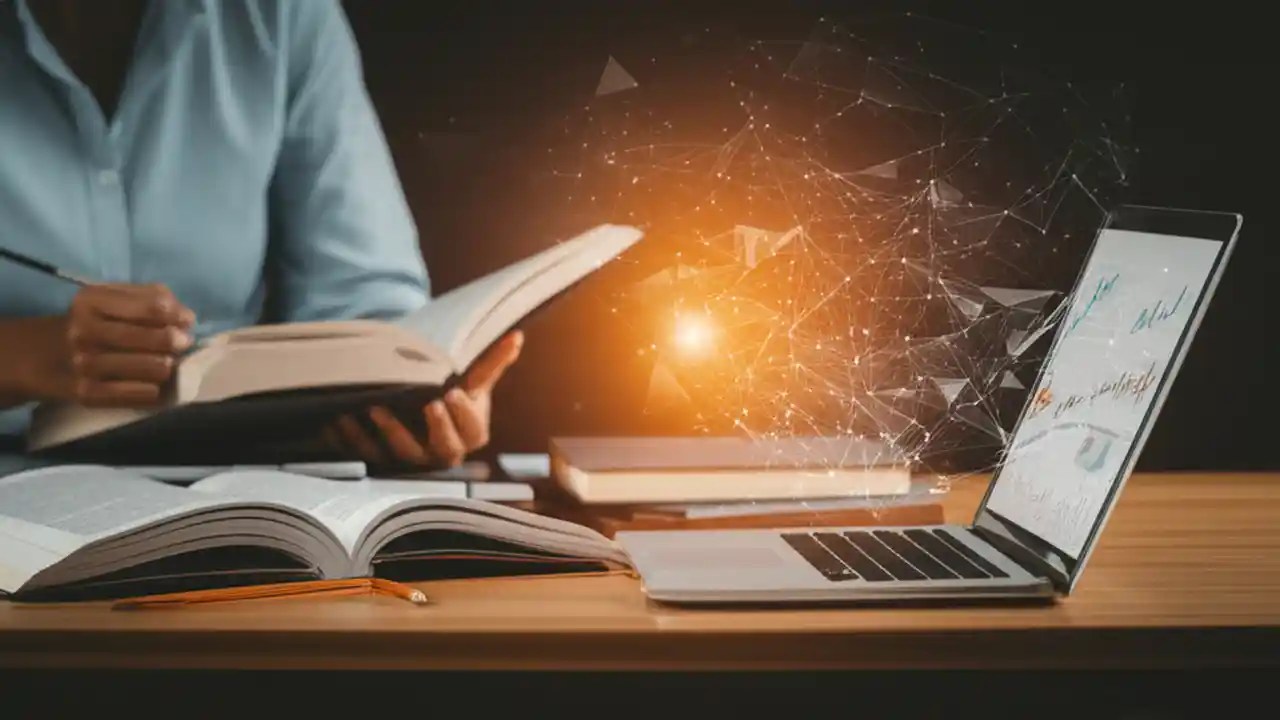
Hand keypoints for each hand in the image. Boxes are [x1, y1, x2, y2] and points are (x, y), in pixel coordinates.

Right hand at [0, 283, 195, 407]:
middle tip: (180, 345)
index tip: (185, 322)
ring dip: (167, 366)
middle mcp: (85, 330)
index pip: (155, 306)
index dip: (178, 316)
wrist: (42, 355)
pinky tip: (152, 385)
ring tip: (165, 364)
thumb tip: (187, 318)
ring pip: (153, 367)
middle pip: (157, 338)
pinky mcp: (86, 393)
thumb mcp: (111, 298)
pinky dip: (153, 389)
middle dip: (177, 342)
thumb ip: (152, 298)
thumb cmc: (90, 322)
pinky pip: (138, 393)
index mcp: (93, 300)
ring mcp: (85, 363)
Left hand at [323, 331, 523, 467]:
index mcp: (469, 434)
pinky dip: (351, 437)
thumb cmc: (453, 395)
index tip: (451, 394)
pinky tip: (340, 418)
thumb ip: (492, 362)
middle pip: (443, 449)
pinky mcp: (382, 462)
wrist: (423, 415)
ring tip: (374, 407)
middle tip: (427, 404)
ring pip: (401, 454)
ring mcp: (412, 461)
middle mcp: (443, 453)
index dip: (462, 415)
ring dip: (387, 432)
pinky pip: (365, 454)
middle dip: (435, 428)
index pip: (471, 430)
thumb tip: (516, 337)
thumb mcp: (472, 381)